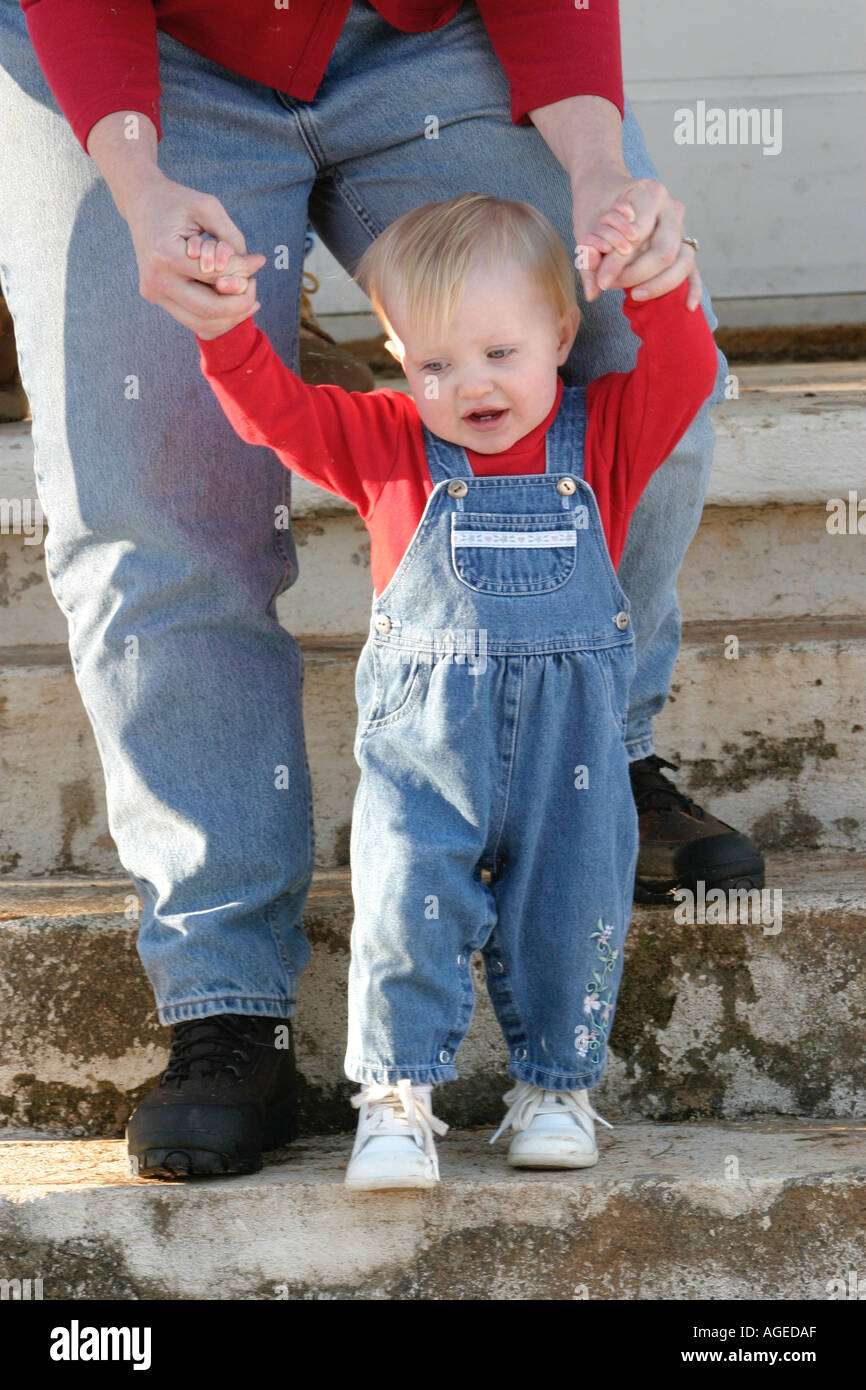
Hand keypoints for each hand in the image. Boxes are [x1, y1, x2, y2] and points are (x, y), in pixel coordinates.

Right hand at [122, 170, 266, 335]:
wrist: (142, 203)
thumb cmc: (177, 202)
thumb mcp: (208, 207)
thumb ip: (232, 237)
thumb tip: (255, 266)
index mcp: (165, 256)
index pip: (215, 276)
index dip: (242, 272)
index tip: (258, 260)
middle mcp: (156, 281)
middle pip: (209, 310)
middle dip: (240, 303)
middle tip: (254, 286)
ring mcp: (153, 293)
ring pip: (201, 324)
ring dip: (230, 317)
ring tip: (249, 299)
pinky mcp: (156, 298)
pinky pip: (192, 320)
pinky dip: (217, 318)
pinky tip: (234, 305)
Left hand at [572, 168, 702, 309]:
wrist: (606, 191)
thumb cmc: (596, 209)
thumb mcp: (586, 228)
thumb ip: (589, 258)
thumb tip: (593, 292)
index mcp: (649, 193)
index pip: (639, 235)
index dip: (619, 262)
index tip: (601, 280)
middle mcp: (670, 208)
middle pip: (664, 251)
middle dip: (636, 274)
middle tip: (611, 284)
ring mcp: (681, 227)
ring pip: (682, 261)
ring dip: (658, 283)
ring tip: (633, 294)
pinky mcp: (683, 246)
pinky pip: (693, 269)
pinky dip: (693, 288)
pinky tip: (688, 307)